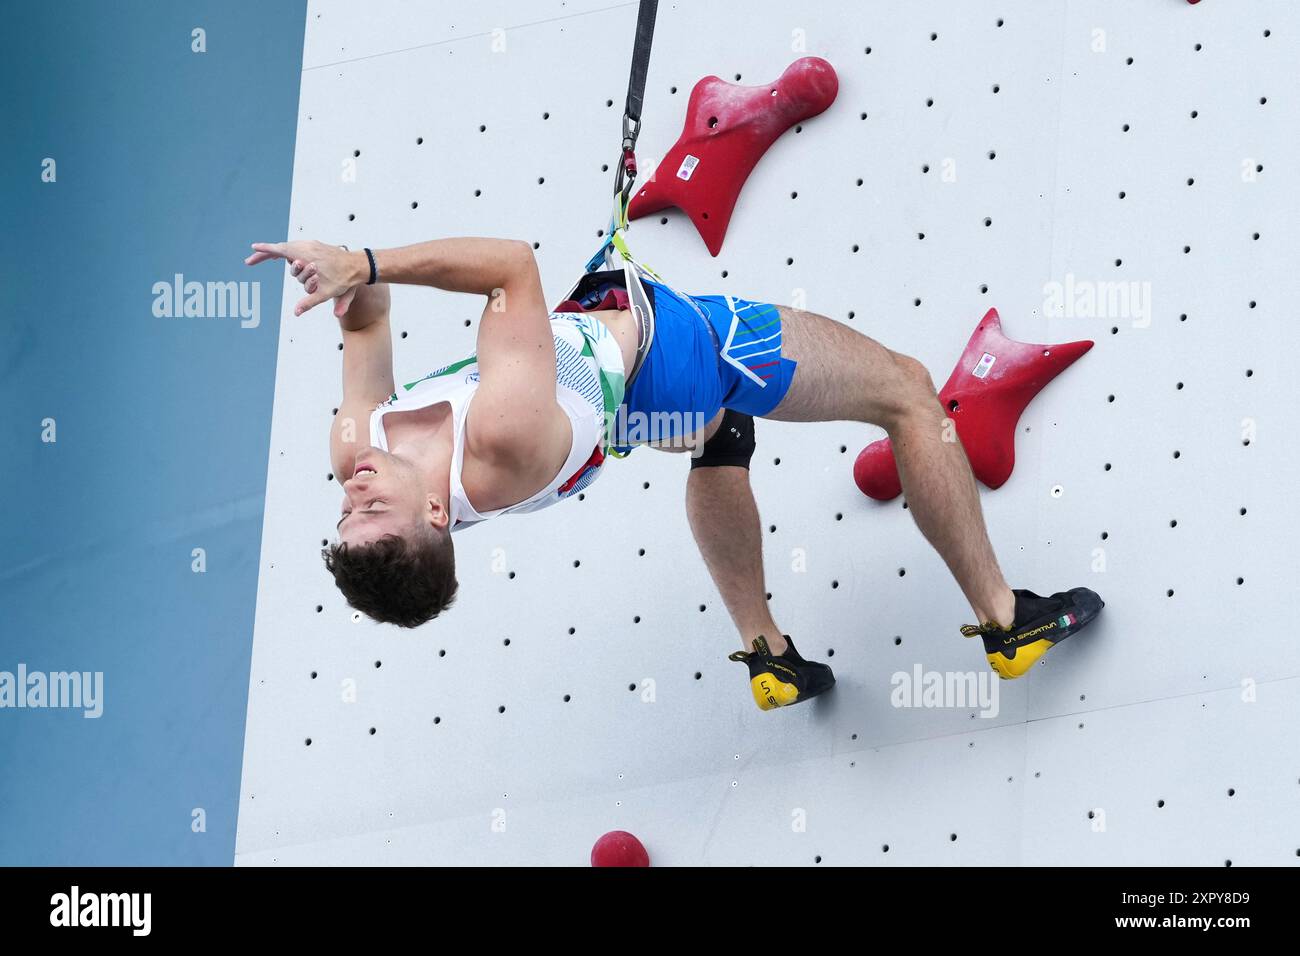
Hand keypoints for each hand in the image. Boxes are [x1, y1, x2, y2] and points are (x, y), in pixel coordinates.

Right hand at [245, 240, 365, 316]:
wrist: (360, 265)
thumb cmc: (344, 279)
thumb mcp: (326, 293)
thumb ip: (310, 302)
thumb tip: (296, 312)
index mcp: (305, 254)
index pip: (279, 250)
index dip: (264, 250)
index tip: (252, 247)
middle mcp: (307, 246)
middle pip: (280, 248)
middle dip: (265, 254)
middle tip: (250, 261)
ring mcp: (312, 244)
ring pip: (289, 248)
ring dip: (277, 253)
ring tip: (264, 258)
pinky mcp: (317, 246)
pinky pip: (298, 248)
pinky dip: (289, 252)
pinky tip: (285, 259)